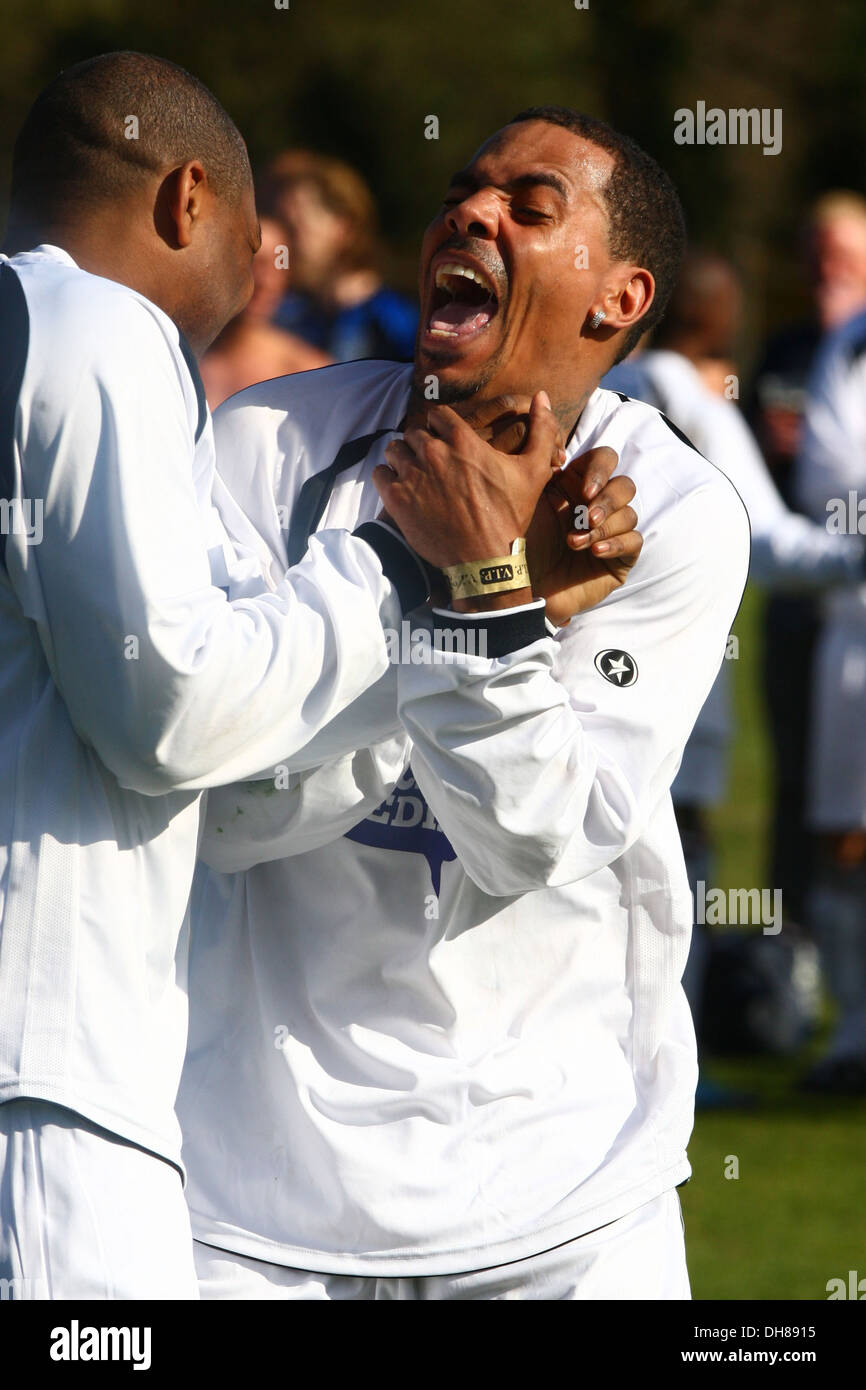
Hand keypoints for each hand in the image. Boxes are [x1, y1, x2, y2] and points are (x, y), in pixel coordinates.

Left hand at [373, 391, 560, 576]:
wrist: (484, 561)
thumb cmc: (509, 517)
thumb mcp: (534, 471)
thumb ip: (542, 430)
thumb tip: (542, 396)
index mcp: (463, 440)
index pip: (437, 415)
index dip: (440, 427)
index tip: (444, 441)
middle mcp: (434, 452)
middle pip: (414, 432)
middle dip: (422, 444)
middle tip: (432, 464)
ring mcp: (412, 475)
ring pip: (394, 450)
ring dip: (403, 459)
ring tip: (415, 476)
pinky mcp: (396, 498)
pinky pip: (379, 473)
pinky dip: (387, 478)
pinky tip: (402, 490)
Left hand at [528, 446, 641, 624]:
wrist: (517, 591)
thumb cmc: (518, 544)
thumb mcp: (527, 499)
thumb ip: (541, 462)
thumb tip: (553, 427)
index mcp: (576, 485)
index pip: (605, 460)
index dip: (600, 470)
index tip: (583, 490)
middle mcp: (596, 505)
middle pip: (624, 486)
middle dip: (607, 500)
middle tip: (586, 517)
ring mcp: (610, 532)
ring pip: (629, 514)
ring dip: (603, 526)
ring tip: (574, 543)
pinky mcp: (619, 558)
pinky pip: (634, 541)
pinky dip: (615, 543)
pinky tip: (595, 552)